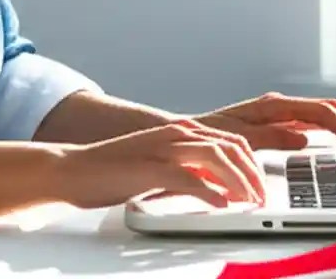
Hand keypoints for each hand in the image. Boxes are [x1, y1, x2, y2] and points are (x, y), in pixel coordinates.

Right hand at [51, 119, 267, 209]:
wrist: (73, 168)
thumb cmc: (114, 171)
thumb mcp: (160, 167)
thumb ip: (189, 171)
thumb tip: (220, 186)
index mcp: (180, 132)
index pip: (231, 140)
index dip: (253, 162)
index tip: (262, 184)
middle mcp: (175, 134)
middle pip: (230, 146)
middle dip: (253, 172)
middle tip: (262, 196)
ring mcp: (162, 148)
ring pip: (215, 156)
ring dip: (239, 180)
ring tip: (249, 200)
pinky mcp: (148, 167)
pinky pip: (187, 177)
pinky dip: (209, 191)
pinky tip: (221, 204)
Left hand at [193, 91, 335, 155]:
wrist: (184, 136)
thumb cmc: (206, 138)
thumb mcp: (238, 140)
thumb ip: (271, 137)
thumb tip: (305, 136)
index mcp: (274, 107)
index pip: (323, 114)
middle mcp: (279, 106)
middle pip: (329, 110)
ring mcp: (279, 114)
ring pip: (323, 114)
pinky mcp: (276, 123)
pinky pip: (312, 123)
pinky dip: (332, 132)